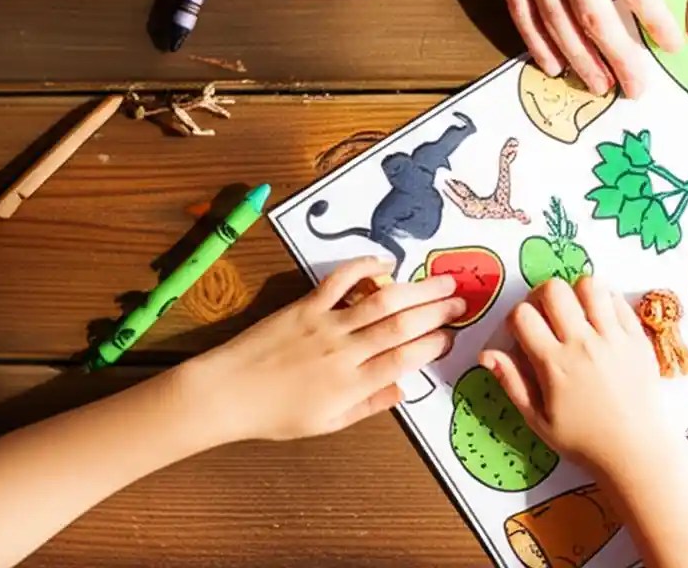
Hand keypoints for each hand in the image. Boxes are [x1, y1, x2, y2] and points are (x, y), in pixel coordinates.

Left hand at [187, 257, 463, 442]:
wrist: (225, 394)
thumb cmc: (275, 415)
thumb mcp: (327, 424)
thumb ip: (368, 405)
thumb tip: (405, 389)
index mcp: (352, 385)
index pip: (406, 359)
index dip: (435, 344)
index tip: (452, 335)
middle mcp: (345, 352)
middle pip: (403, 326)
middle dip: (438, 311)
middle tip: (462, 300)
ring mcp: (325, 325)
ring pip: (382, 301)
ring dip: (417, 289)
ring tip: (442, 280)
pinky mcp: (305, 306)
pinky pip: (340, 281)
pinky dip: (364, 267)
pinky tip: (386, 262)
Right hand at [473, 0, 687, 96]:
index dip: (653, 18)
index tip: (673, 45)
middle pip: (593, 16)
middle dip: (618, 57)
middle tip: (637, 90)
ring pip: (556, 20)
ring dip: (579, 58)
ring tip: (600, 87)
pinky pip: (519, 5)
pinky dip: (534, 38)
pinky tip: (550, 64)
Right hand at [479, 276, 667, 474]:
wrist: (636, 451)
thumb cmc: (584, 441)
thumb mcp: (538, 421)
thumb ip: (512, 383)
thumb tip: (486, 354)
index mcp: (554, 365)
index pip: (522, 315)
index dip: (516, 318)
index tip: (523, 332)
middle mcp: (583, 344)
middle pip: (553, 289)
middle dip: (542, 296)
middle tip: (547, 315)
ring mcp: (613, 338)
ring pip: (589, 285)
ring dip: (577, 293)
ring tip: (577, 312)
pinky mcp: (637, 338)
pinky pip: (619, 299)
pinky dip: (606, 301)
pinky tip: (601, 319)